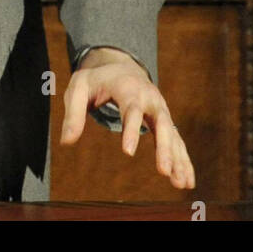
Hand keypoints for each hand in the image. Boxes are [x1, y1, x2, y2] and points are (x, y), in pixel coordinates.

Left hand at [60, 48, 195, 189]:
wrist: (121, 67)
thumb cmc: (97, 80)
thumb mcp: (79, 88)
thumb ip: (73, 114)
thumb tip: (66, 142)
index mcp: (128, 87)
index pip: (131, 109)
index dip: (130, 129)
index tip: (128, 152)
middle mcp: (149, 98)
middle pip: (161, 122)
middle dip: (163, 147)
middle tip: (163, 171)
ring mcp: (160, 110)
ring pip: (173, 134)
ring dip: (178, 158)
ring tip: (181, 184)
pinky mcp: (164, 121)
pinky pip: (176, 141)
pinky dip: (183, 160)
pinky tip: (186, 181)